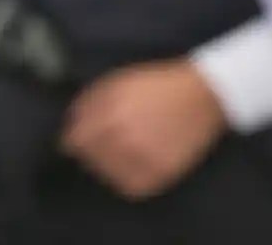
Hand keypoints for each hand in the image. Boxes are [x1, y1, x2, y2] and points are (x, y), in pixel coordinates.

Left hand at [61, 60, 227, 200]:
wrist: (201, 95)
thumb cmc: (155, 86)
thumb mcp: (116, 83)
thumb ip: (89, 104)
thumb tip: (70, 126)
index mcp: (111, 114)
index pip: (77, 141)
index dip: (73, 140)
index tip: (76, 140)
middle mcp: (126, 138)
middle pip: (91, 158)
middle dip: (90, 151)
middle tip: (100, 145)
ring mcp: (145, 158)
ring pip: (109, 175)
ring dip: (107, 166)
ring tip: (118, 154)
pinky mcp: (163, 172)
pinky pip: (133, 188)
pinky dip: (127, 180)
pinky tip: (130, 167)